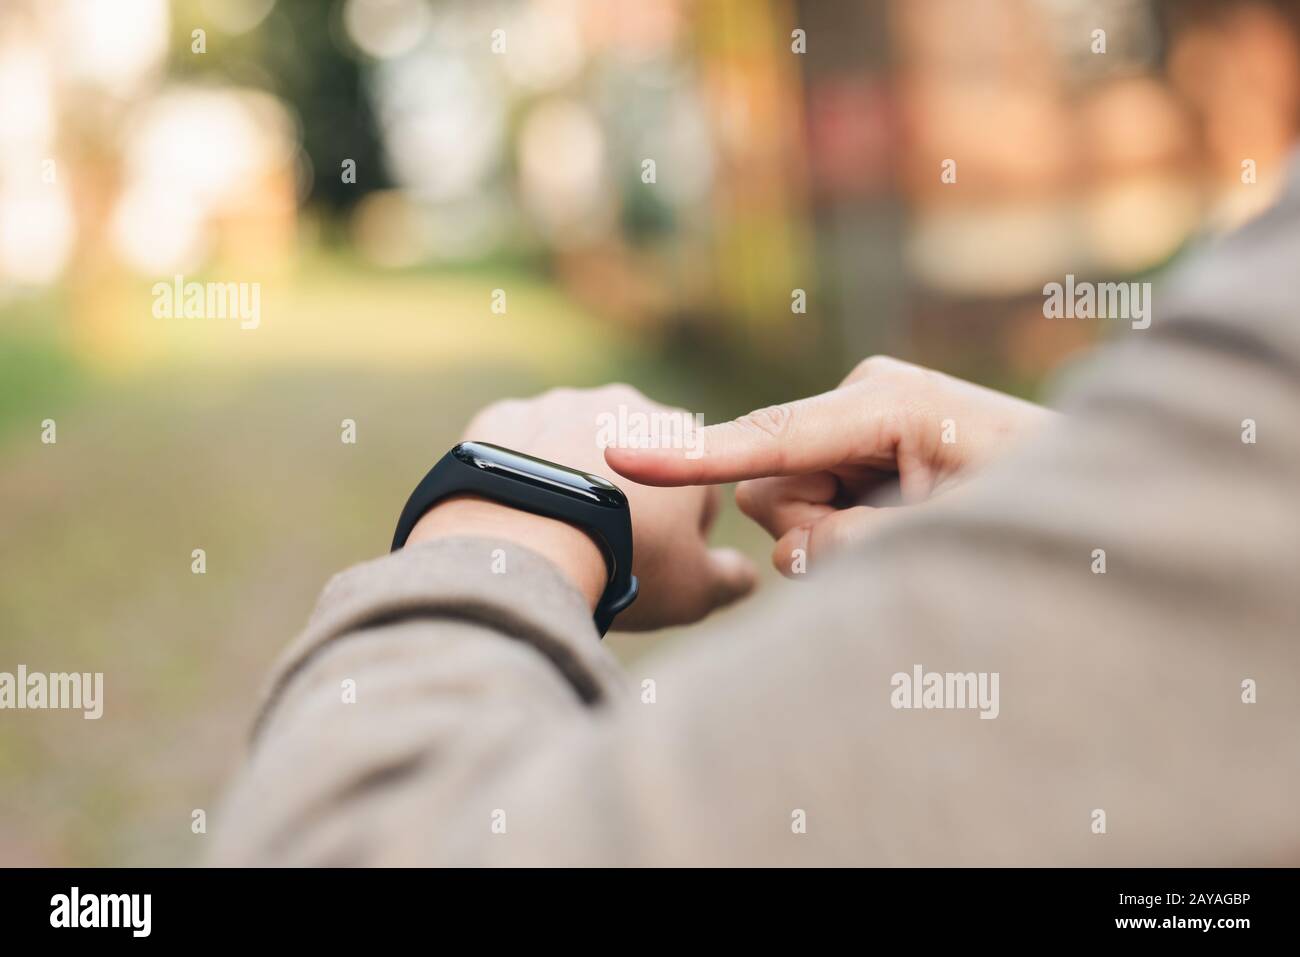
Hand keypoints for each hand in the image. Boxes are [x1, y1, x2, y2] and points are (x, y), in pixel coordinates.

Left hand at [409, 385, 756, 629]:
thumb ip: (730, 579)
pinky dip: (517, 475)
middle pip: (632, 461)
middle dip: (623, 498)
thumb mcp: (695, 589)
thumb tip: (743, 576)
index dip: (679, 534)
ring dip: (568, 482)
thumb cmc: (624, 565)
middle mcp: (622, 404)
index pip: (693, 486)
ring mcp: (557, 404)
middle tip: (601, 551)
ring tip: (551, 536)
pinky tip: (512, 514)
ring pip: (570, 449)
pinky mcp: (501, 417)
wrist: (524, 545)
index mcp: (681, 435)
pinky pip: (515, 447)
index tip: (653, 565)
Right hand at [606, 356, 1056, 576]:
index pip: (769, 438)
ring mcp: (860, 422)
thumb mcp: (947, 533)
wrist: (1100, 496)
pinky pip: (811, 502)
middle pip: (766, 483)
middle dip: (810, 529)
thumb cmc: (1041, 505)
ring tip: (915, 527)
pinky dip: (844, 528)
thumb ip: (851, 545)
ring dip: (832, 535)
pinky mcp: (862, 446)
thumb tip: (787, 548)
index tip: (618, 454)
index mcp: (886, 402)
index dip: (692, 455)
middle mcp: (861, 399)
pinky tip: (907, 518)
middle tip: (895, 537)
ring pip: (784, 502)